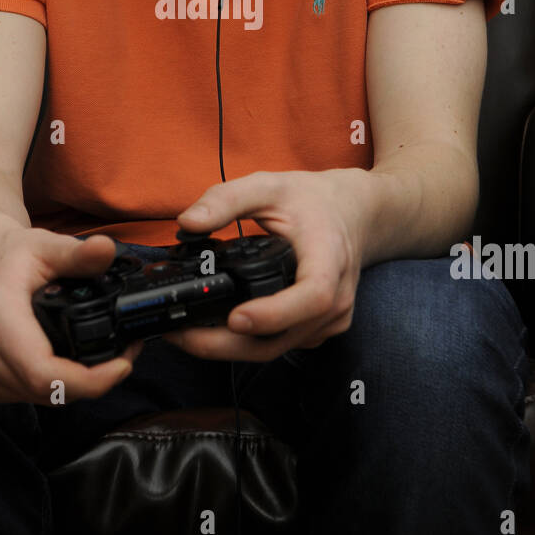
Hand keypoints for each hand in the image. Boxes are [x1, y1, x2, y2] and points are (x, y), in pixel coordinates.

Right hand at [0, 223, 142, 403]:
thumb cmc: (7, 255)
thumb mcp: (45, 246)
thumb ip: (78, 254)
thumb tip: (105, 249)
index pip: (42, 373)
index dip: (88, 381)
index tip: (121, 366)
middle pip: (44, 390)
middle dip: (91, 382)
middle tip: (121, 358)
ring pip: (33, 397)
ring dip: (69, 387)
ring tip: (97, 360)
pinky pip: (18, 395)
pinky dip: (45, 386)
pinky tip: (60, 364)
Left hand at [165, 169, 363, 361]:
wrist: (354, 214)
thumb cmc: (314, 200)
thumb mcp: (269, 186)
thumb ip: (226, 200)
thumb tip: (187, 222)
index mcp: (329, 259)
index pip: (311, 297)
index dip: (274, 314)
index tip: (236, 318)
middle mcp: (336, 298)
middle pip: (282, 337)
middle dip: (227, 344)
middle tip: (180, 335)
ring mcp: (330, 319)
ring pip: (277, 349)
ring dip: (230, 349)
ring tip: (186, 334)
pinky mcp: (318, 329)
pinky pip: (280, 346)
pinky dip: (245, 345)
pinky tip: (215, 331)